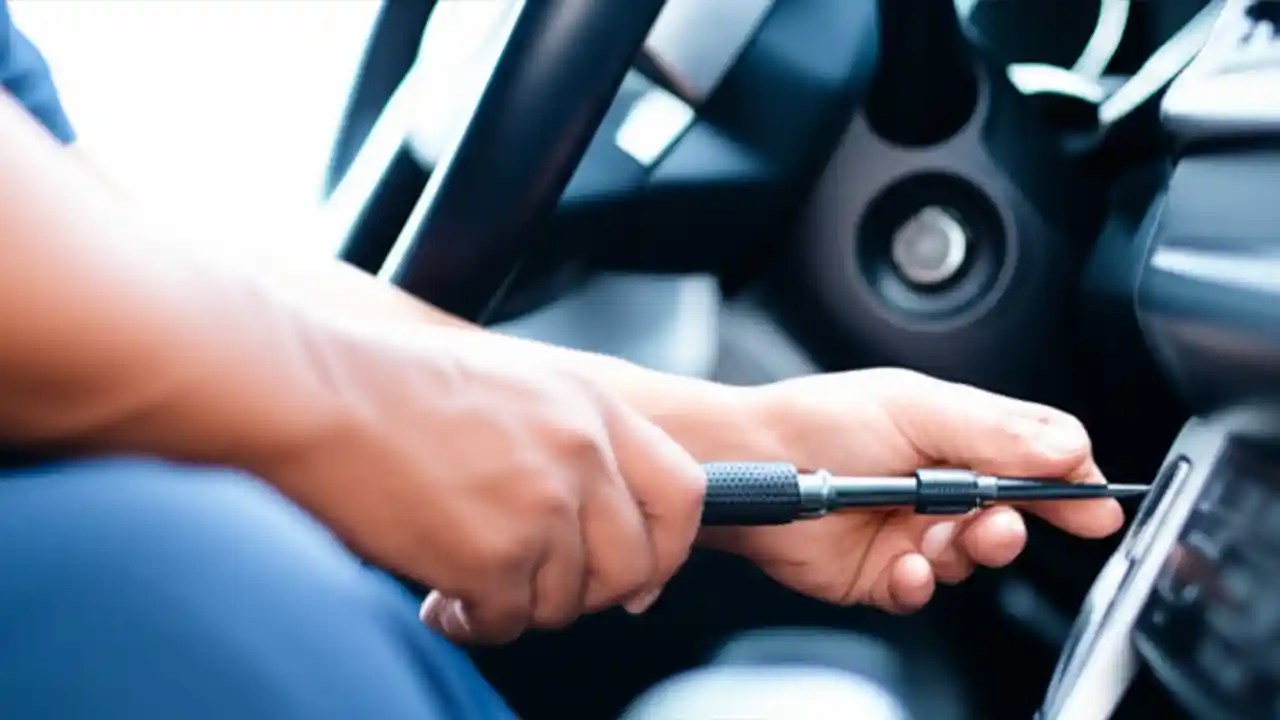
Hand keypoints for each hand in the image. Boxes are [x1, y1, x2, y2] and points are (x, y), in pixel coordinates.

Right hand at [248, 327, 704, 644]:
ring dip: (521, 605)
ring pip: (567, 601)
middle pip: (634, 564)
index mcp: (593, 408)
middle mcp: (581, 456)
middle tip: (540, 589)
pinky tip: (441, 597)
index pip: (684, 493)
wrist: (321, 393)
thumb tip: (602, 515)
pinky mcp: (492, 557)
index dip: (669, 546)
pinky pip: (510, 622)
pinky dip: (477, 622)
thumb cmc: (399, 385)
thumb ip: (574, 439)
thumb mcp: (518, 385)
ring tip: (471, 583)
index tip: (641, 573)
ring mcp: (541, 508)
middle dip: (590, 594)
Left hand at [697, 369, 1124, 612]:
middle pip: (1010, 517)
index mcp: (954, 436)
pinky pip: (921, 592)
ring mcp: (910, 532)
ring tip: (937, 536)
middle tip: (999, 524)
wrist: (752, 462)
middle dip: (1012, 525)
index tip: (1094, 504)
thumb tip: (1067, 447)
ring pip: (969, 560)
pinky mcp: (881, 573)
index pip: (1034, 460)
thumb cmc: (818, 421)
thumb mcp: (915, 407)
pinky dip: (918, 584)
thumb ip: (995, 431)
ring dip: (961, 553)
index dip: (1067, 483)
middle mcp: (937, 487)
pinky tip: (903, 564)